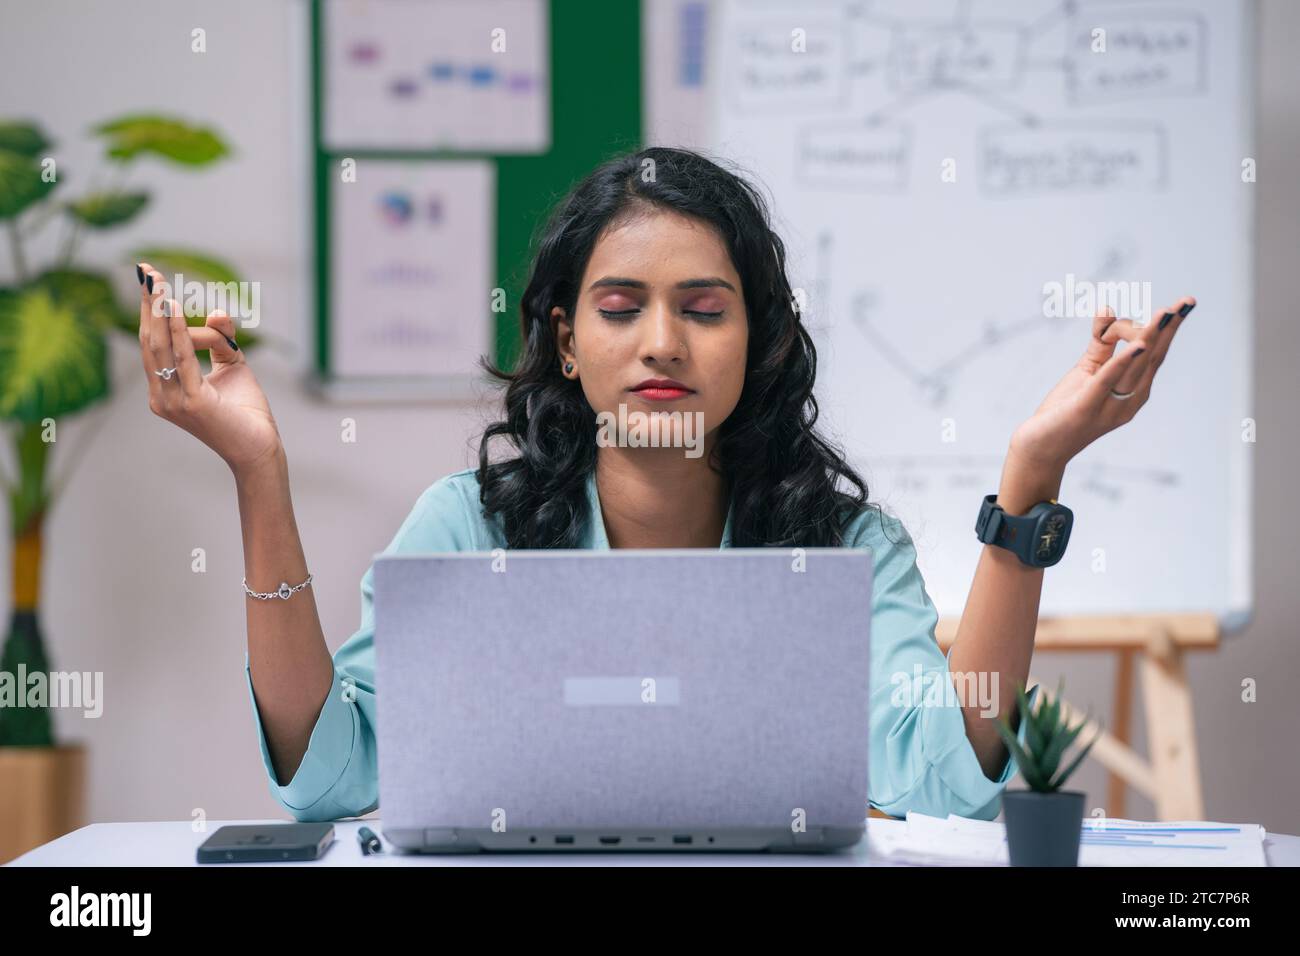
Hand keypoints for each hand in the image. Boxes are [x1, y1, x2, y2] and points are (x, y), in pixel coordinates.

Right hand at [137, 262, 282, 475]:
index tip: (150, 280)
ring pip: (161, 347)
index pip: (153, 344)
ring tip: (157, 283)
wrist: (259, 449)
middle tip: (147, 271)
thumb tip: (215, 310)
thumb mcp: (234, 366)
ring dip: (158, 311)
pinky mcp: (192, 402)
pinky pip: (182, 358)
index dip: (149, 311)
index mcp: (165, 389)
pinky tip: (172, 308)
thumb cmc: (246, 413)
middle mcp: (162, 396)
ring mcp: (173, 401)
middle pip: (150, 341)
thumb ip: (222, 339)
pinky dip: (177, 331)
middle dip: (148, 304)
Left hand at [1009, 296, 1196, 469]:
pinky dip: (1123, 361)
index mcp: (1134, 392)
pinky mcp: (1086, 409)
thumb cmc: (1066, 409)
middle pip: (1152, 358)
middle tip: (1185, 302)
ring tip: (1165, 313)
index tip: (1182, 305)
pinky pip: (1107, 380)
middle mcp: (1129, 401)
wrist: (1041, 449)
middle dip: (1169, 329)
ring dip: (1151, 337)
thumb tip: (1107, 307)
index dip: (1169, 330)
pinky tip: (1137, 344)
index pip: (1155, 356)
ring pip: (1135, 366)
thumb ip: (1101, 341)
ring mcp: (1111, 407)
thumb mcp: (1087, 370)